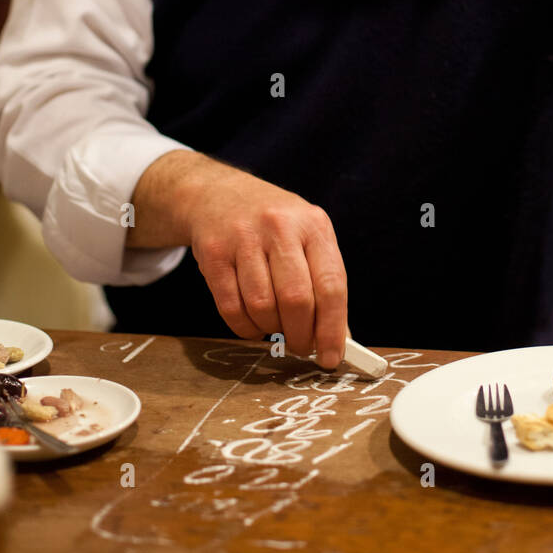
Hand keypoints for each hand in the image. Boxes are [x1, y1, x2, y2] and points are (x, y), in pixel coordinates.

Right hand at [184, 165, 347, 367]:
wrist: (219, 194)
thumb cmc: (274, 226)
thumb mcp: (307, 238)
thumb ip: (324, 282)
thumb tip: (339, 339)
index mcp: (313, 225)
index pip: (331, 285)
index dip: (332, 329)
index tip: (331, 358)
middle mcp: (280, 227)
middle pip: (296, 299)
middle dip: (301, 335)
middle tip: (301, 347)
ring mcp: (243, 238)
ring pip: (262, 306)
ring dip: (270, 329)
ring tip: (274, 326)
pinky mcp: (213, 254)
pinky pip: (231, 308)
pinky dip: (244, 327)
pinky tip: (252, 322)